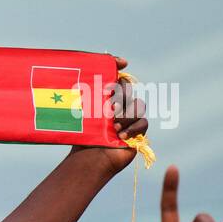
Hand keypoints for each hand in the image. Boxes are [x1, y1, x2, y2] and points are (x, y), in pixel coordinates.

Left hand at [66, 56, 148, 175]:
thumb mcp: (80, 113)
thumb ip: (82, 93)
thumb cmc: (82, 137)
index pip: (114, 76)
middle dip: (121, 95)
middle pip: (127, 89)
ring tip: (112, 126)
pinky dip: (132, 128)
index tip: (121, 62)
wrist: (89, 159)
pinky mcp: (137, 131)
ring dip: (125, 115)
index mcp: (104, 98)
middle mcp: (118, 105)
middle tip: (109, 106)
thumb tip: (81, 69)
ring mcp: (129, 117)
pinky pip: (143, 123)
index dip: (118, 66)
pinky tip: (120, 135)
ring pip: (137, 106)